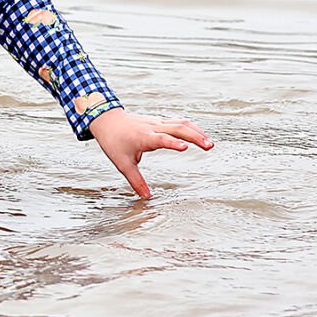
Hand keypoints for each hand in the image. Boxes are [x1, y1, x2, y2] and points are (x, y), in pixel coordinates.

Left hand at [88, 108, 213, 198]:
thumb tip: (146, 197)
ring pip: (180, 123)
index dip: (173, 143)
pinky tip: (200, 136)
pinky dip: (191, 128)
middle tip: (210, 146)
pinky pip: (178, 121)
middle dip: (195, 136)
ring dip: (196, 131)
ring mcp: (157, 122)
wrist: (106, 119)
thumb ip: (136, 181)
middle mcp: (153, 127)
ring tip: (210, 143)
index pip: (162, 139)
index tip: (186, 148)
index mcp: (144, 137)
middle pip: (177, 127)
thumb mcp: (122, 163)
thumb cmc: (113, 141)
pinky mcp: (159, 121)